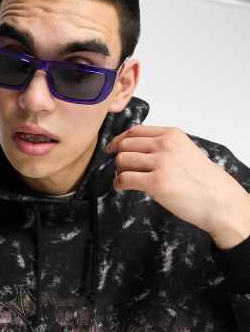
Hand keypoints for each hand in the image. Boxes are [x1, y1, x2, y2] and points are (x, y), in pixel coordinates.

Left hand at [106, 125, 249, 248]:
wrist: (219, 201)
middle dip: (118, 158)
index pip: (135, 131)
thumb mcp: (185, 152)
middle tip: (121, 170)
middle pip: (125, 145)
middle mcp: (165, 145)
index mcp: (172, 135)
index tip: (112, 149)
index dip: (119, 140)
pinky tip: (121, 188)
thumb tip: (136, 151)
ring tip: (124, 181)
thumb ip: (163, 147)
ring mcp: (161, 163)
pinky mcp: (156, 182)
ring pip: (122, 160)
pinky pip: (124, 179)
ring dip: (118, 172)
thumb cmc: (203, 181)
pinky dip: (118, 184)